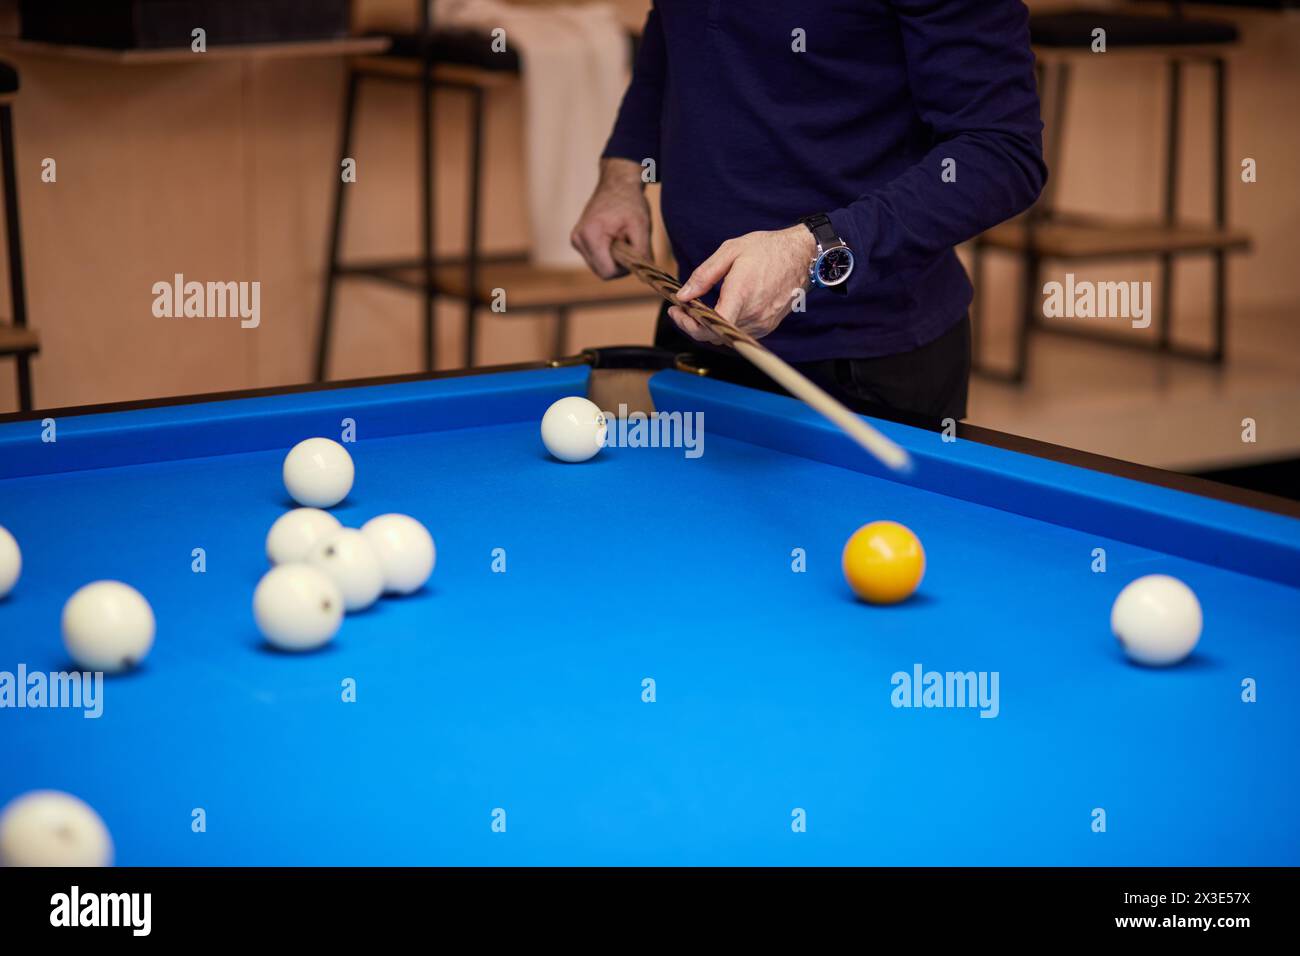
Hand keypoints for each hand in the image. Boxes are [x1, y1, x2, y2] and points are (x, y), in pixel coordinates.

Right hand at [570, 158, 652, 278]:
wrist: (617, 183)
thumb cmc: (630, 202)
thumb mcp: (641, 227)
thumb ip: (642, 253)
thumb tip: (643, 274)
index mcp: (590, 235)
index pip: (608, 272)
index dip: (624, 268)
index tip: (633, 251)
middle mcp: (578, 240)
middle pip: (603, 272)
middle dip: (619, 264)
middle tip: (629, 243)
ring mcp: (576, 241)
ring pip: (600, 267)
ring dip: (614, 259)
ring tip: (621, 238)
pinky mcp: (578, 241)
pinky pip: (596, 259)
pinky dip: (608, 254)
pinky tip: (614, 238)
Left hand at [669, 226, 814, 344]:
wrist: (802, 256)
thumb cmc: (767, 249)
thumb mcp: (731, 251)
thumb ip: (704, 275)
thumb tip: (683, 295)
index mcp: (741, 294)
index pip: (711, 326)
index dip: (689, 324)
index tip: (676, 310)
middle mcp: (753, 314)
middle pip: (714, 333)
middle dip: (692, 323)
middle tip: (680, 307)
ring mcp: (762, 323)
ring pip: (726, 335)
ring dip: (708, 324)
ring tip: (696, 306)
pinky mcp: (767, 326)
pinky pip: (739, 332)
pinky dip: (725, 324)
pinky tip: (718, 309)